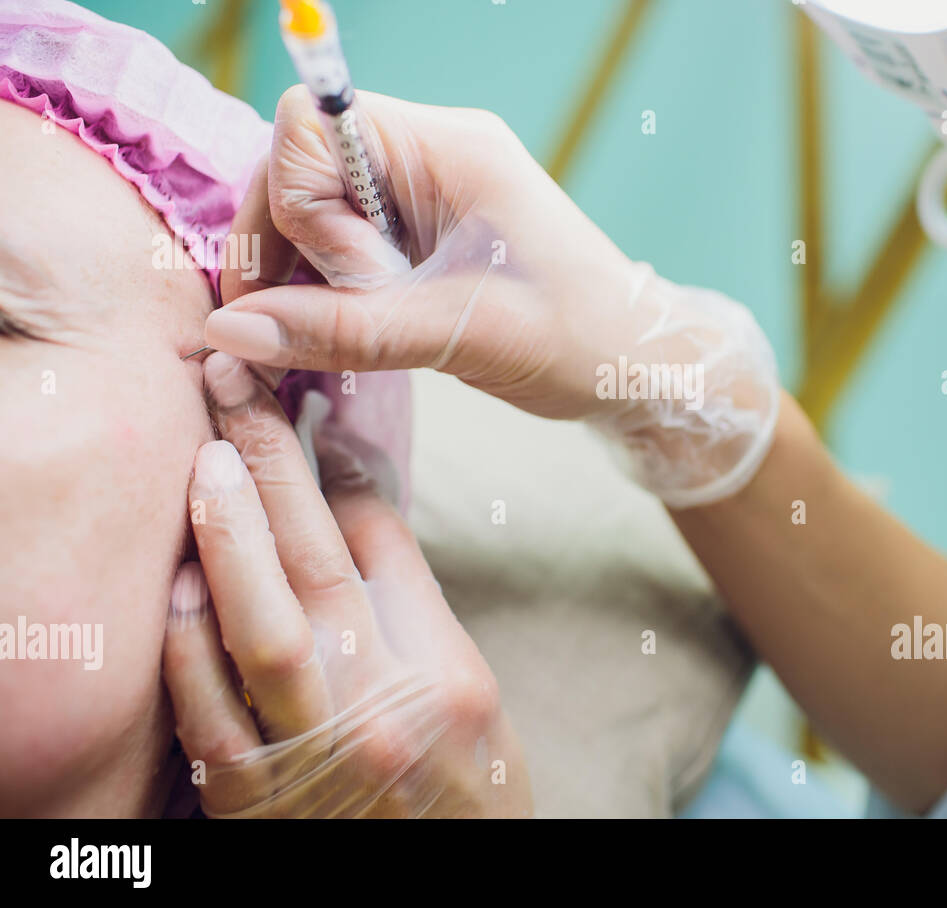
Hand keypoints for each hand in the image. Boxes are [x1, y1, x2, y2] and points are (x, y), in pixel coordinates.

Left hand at [163, 351, 530, 816]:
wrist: (449, 892)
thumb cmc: (466, 795)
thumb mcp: (471, 694)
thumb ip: (412, 602)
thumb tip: (350, 502)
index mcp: (447, 675)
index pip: (385, 549)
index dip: (336, 472)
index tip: (303, 412)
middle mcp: (384, 709)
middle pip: (320, 563)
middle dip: (271, 465)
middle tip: (234, 388)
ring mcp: (315, 757)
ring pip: (264, 629)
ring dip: (226, 538)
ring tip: (204, 462)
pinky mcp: (255, 804)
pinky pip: (210, 717)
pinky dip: (188, 649)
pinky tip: (177, 590)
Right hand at [207, 86, 779, 505]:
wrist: (635, 364)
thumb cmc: (574, 338)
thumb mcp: (457, 335)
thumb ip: (343, 329)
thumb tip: (228, 331)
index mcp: (448, 147)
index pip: (309, 128)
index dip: (300, 208)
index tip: (354, 282)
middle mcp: (429, 155)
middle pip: (299, 171)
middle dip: (284, 250)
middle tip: (294, 332)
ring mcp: (425, 193)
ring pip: (313, 213)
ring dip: (301, 279)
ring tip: (319, 348)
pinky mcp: (423, 234)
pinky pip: (344, 244)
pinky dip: (326, 293)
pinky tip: (333, 342)